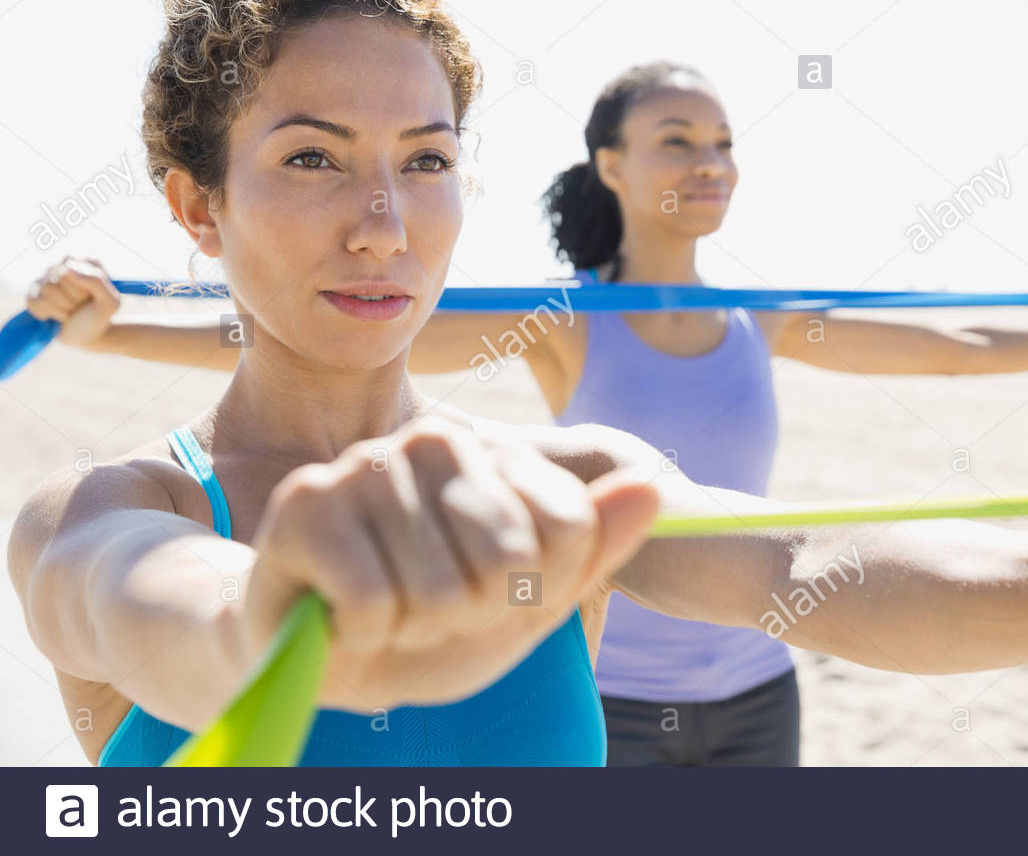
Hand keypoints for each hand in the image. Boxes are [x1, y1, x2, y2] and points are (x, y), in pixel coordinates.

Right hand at [25, 258, 120, 346]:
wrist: (88, 335)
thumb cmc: (100, 316)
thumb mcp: (110, 302)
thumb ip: (96, 282)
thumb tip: (67, 269)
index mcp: (86, 262)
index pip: (71, 269)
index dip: (82, 290)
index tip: (92, 298)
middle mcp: (64, 266)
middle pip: (55, 280)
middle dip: (72, 300)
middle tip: (81, 306)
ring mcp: (47, 280)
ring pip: (45, 290)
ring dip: (61, 308)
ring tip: (71, 311)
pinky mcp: (34, 294)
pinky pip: (34, 302)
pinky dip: (48, 314)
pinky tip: (58, 315)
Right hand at [235, 413, 659, 711]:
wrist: (320, 656)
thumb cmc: (430, 624)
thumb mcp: (527, 601)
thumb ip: (592, 547)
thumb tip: (651, 486)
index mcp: (494, 454)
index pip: (570, 529)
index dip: (538, 594)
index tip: (496, 597)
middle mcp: (433, 442)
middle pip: (510, 563)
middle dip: (475, 613)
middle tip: (432, 609)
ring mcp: (365, 465)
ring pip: (441, 589)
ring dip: (415, 628)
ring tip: (387, 610)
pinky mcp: (306, 505)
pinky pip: (373, 602)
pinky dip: (364, 634)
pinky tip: (342, 615)